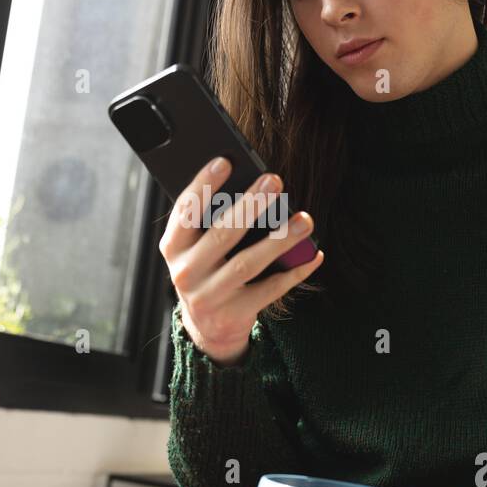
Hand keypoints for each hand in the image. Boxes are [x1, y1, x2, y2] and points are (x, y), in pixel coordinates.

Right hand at [159, 157, 323, 364]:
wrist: (207, 326)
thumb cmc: (207, 269)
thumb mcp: (196, 247)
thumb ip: (210, 220)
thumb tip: (251, 184)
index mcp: (173, 248)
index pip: (185, 211)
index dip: (203, 185)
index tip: (225, 160)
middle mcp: (185, 273)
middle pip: (221, 234)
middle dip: (249, 205)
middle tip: (274, 180)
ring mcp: (209, 296)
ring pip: (247, 264)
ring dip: (279, 240)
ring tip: (305, 220)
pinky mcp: (234, 314)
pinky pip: (269, 290)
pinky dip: (294, 272)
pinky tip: (313, 254)